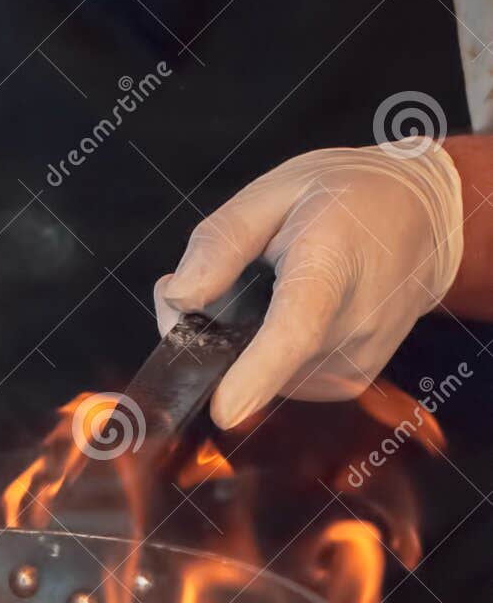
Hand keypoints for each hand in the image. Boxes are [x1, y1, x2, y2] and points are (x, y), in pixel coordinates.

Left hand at [154, 141, 463, 429]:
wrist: (424, 221)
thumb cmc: (347, 199)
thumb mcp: (277, 190)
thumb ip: (222, 241)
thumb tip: (177, 297)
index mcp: (331, 267)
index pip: (296, 330)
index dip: (257, 373)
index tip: (224, 411)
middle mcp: (351, 327)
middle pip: (254, 358)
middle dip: (210, 330)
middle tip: (216, 276)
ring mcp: (352, 364)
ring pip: (260, 373)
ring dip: (240, 341)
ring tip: (271, 286)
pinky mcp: (347, 384)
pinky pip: (280, 379)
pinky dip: (265, 354)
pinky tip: (288, 312)